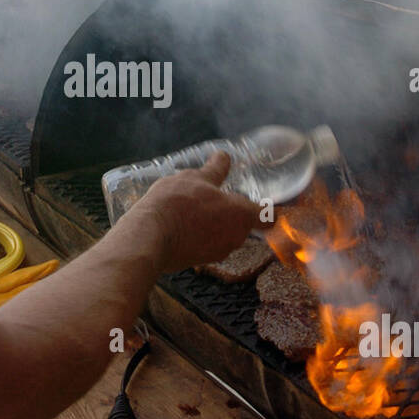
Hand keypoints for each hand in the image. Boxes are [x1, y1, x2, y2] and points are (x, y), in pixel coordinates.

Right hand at [123, 151, 262, 272]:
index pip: (269, 217)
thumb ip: (214, 169)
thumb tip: (224, 156)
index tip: (260, 202)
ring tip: (192, 209)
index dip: (267, 209)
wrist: (149, 236)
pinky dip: (198, 236)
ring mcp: (218, 253)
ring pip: (223, 235)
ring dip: (214, 225)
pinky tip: (181, 224)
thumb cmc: (177, 203)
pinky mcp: (199, 262)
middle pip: (243, 225)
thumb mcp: (196, 178)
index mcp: (242, 215)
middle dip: (231, 213)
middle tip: (213, 198)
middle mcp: (236, 238)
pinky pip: (205, 245)